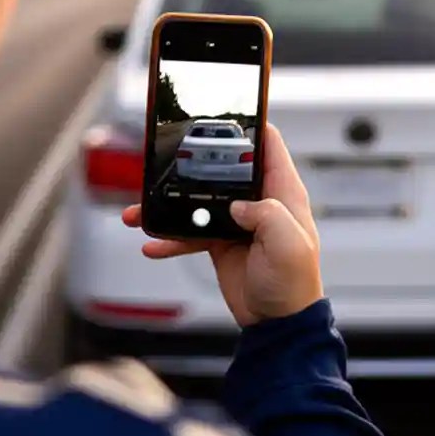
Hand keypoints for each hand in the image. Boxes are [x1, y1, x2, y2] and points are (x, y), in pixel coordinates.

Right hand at [122, 124, 321, 326]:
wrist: (278, 324)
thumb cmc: (294, 285)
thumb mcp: (289, 244)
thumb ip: (267, 214)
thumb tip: (239, 204)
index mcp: (283, 194)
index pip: (268, 145)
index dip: (251, 124)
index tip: (225, 111)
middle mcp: (259, 202)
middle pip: (223, 167)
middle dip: (192, 163)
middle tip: (166, 159)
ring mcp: (237, 222)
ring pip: (196, 201)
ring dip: (167, 206)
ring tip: (140, 212)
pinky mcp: (220, 241)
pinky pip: (188, 233)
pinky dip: (169, 238)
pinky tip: (152, 244)